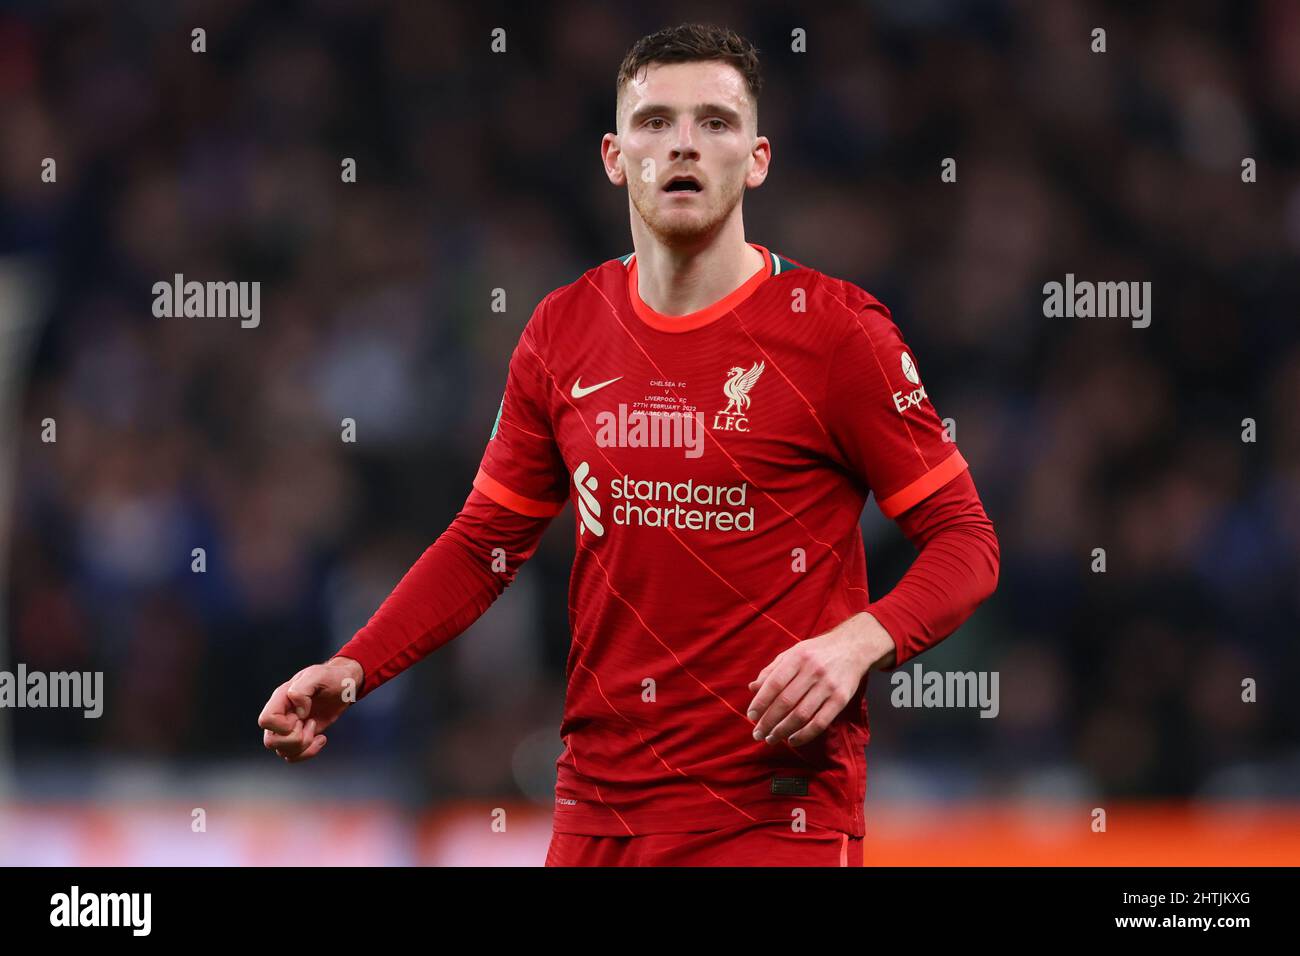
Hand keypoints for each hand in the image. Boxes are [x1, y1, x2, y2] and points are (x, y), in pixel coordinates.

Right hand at [258, 657, 362, 761]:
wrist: (345, 686)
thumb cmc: (332, 677)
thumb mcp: (318, 675)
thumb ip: (302, 689)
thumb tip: (299, 710)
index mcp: (281, 699)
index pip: (266, 720)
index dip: (282, 725)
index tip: (302, 715)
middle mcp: (282, 715)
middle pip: (270, 741)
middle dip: (294, 739)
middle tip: (310, 723)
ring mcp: (290, 728)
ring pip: (282, 751)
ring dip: (304, 745)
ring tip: (315, 727)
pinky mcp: (301, 737)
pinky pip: (294, 756)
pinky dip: (309, 752)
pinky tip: (321, 738)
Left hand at [746, 612, 895, 747]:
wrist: (853, 647)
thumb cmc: (817, 652)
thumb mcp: (793, 653)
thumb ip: (772, 670)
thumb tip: (752, 688)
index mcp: (797, 657)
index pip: (774, 684)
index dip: (760, 702)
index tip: (751, 717)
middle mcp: (813, 671)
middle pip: (786, 702)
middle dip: (768, 721)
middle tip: (758, 734)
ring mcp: (828, 686)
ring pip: (801, 715)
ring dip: (783, 731)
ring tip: (771, 739)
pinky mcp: (841, 699)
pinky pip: (820, 722)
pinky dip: (804, 735)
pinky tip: (792, 740)